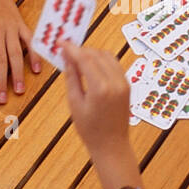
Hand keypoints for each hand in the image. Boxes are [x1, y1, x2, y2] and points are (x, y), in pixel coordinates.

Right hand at [61, 42, 130, 158]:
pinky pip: (114, 65)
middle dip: (81, 50)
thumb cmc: (90, 129)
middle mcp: (115, 82)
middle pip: (97, 54)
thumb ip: (72, 78)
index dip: (72, 48)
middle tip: (66, 50)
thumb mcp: (75, 103)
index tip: (61, 42)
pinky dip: (102, 60)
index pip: (85, 59)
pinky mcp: (127, 85)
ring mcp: (124, 83)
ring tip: (77, 58)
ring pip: (107, 56)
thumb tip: (67, 59)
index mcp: (100, 88)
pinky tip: (91, 66)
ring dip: (92, 53)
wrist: (112, 145)